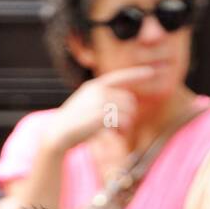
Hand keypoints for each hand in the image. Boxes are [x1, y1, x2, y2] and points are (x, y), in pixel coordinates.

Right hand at [43, 66, 158, 151]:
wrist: (59, 132)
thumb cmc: (74, 124)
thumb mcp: (86, 106)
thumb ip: (102, 102)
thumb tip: (123, 108)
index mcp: (94, 86)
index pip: (120, 77)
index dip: (136, 75)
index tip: (150, 72)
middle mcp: (98, 91)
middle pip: (128, 100)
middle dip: (128, 115)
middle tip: (120, 129)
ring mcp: (100, 101)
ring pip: (128, 111)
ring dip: (126, 125)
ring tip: (116, 133)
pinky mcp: (101, 115)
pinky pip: (123, 121)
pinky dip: (122, 131)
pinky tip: (114, 135)